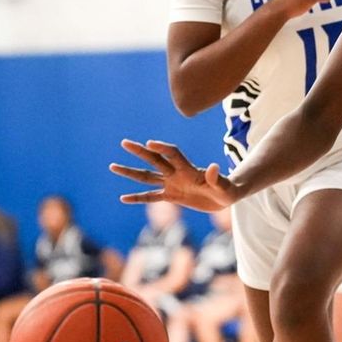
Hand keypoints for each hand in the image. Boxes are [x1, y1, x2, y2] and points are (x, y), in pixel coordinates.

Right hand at [109, 139, 238, 211]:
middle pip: (155, 160)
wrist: (225, 197)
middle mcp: (177, 173)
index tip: (149, 143)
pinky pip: (151, 197)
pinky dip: (138, 198)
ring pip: (147, 177)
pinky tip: (123, 198)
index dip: (162, 148)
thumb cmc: (228, 190)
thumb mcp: (224, 186)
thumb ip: (216, 178)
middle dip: (140, 152)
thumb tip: (213, 166)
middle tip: (124, 142)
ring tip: (113, 166)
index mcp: (189, 169)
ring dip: (131, 172)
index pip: (173, 154)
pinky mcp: (171, 196)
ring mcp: (172, 184)